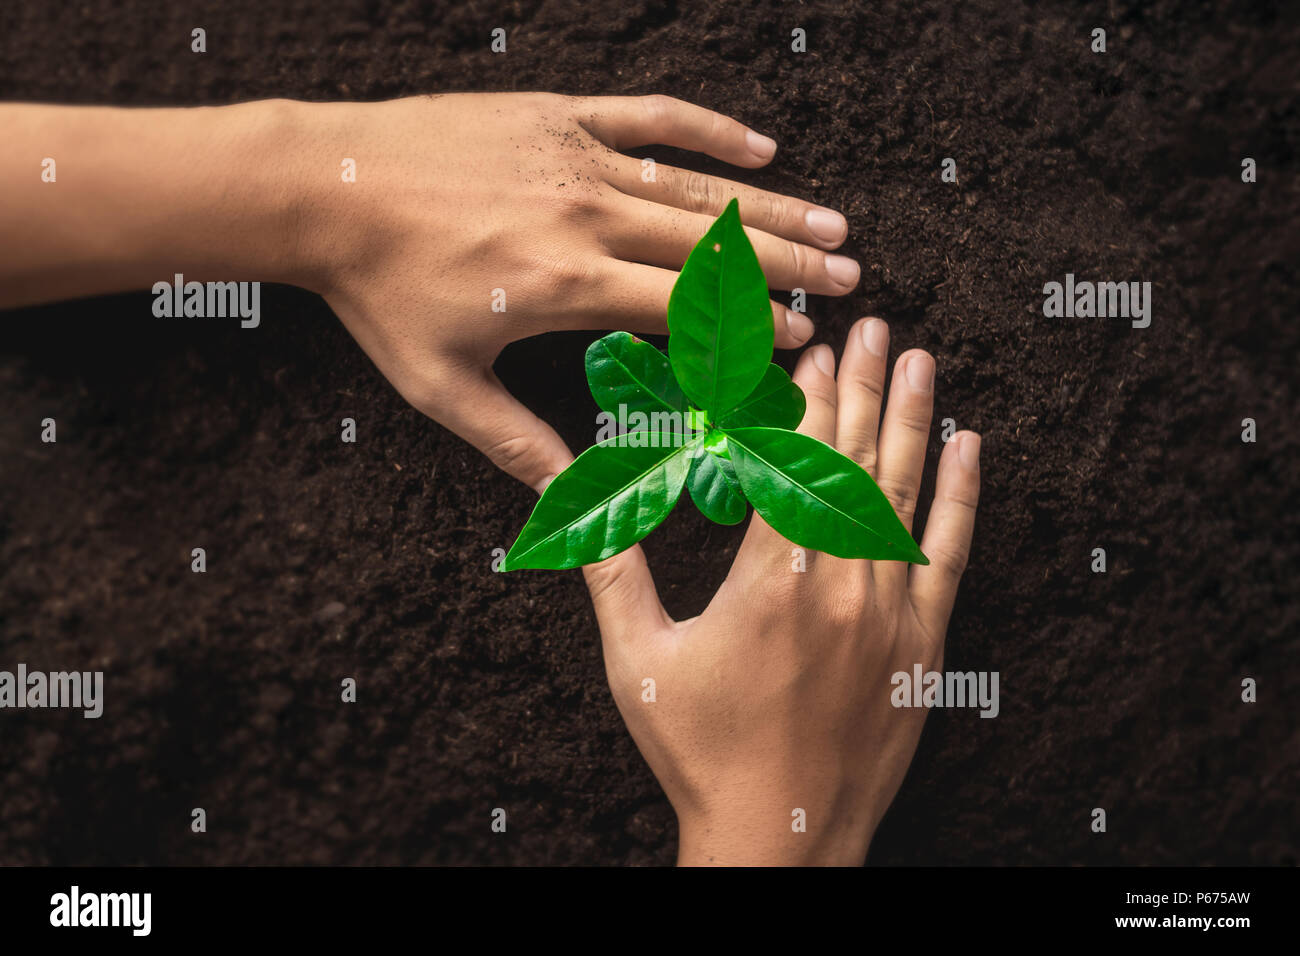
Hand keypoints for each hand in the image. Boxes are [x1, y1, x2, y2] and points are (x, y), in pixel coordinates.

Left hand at [294, 93, 859, 489]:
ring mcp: (576, 158)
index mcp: (568, 287)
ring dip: (772, 204)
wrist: (324, 187)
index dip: (752, 325)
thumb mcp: (443, 384)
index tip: (805, 338)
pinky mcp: (558, 114)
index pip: (687, 309)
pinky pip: (649, 114)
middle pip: (712, 244)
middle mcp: (587, 218)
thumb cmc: (381, 292)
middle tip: (852, 277)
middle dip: (790, 264)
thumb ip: (516, 442)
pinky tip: (760, 143)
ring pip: (695, 185)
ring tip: (834, 222)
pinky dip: (709, 127)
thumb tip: (569, 501)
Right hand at [580, 318, 980, 864]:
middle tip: (869, 325)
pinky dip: (960, 495)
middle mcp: (840, 578)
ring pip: (905, 491)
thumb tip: (577, 503)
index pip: (792, 457)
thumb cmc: (700, 751)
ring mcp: (891, 609)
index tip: (806, 349)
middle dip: (861, 385)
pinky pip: (950, 551)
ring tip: (918, 358)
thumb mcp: (637, 659)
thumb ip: (612, 572)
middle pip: (854, 458)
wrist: (778, 837)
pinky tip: (969, 446)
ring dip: (913, 419)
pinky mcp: (924, 643)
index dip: (802, 397)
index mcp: (770, 574)